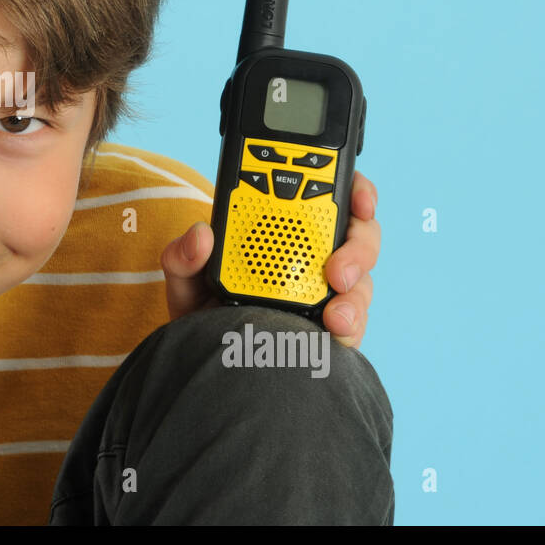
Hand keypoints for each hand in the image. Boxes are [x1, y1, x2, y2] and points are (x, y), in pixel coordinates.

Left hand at [161, 170, 379, 348]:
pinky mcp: (327, 328)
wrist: (200, 353)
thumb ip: (184, 254)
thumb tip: (199, 234)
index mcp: (283, 227)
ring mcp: (323, 292)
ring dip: (356, 298)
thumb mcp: (185, 277)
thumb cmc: (198, 306)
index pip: (332, 195)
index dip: (357, 191)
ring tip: (335, 317)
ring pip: (361, 284)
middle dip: (360, 249)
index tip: (360, 203)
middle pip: (360, 238)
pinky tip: (336, 335)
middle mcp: (312, 255)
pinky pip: (353, 325)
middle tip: (338, 273)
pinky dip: (351, 329)